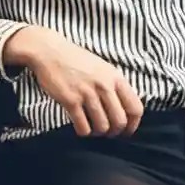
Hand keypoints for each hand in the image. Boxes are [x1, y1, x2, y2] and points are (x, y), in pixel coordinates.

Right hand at [3, 26, 143, 136]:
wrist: (49, 51)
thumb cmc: (76, 60)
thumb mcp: (102, 67)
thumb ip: (114, 85)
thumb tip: (124, 109)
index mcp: (115, 77)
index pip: (135, 108)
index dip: (133, 125)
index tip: (126, 131)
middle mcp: (104, 86)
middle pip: (120, 121)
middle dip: (114, 131)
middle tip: (107, 132)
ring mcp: (87, 93)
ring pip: (102, 126)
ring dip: (98, 132)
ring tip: (92, 128)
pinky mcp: (70, 100)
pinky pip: (83, 126)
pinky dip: (83, 132)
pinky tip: (80, 126)